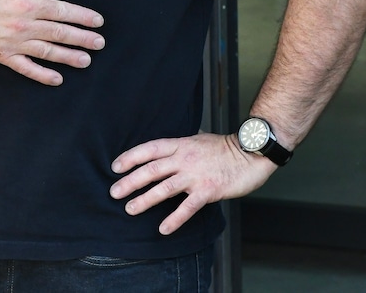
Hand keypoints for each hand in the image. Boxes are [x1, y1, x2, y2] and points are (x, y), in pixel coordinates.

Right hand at [0, 0, 103, 84]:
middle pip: (59, 33)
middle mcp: (22, 24)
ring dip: (69, 57)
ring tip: (86, 60)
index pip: (61, 11)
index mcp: (26, 3)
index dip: (82, 16)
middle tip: (100, 43)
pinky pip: (26, 68)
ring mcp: (12, 42)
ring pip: (47, 52)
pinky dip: (42, 75)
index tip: (98, 21)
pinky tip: (58, 78)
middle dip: (83, 38)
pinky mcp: (2, 55)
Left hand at [110, 132, 276, 234]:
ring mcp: (195, 175)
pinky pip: (188, 207)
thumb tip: (167, 147)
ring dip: (145, 200)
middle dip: (130, 182)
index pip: (148, 149)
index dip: (130, 157)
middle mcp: (183, 159)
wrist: (251, 153)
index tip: (115, 167)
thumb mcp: (197, 138)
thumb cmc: (225, 147)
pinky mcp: (208, 190)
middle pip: (150, 170)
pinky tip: (163, 228)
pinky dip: (174, 219)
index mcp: (179, 145)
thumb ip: (181, 144)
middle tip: (114, 192)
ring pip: (164, 188)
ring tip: (130, 209)